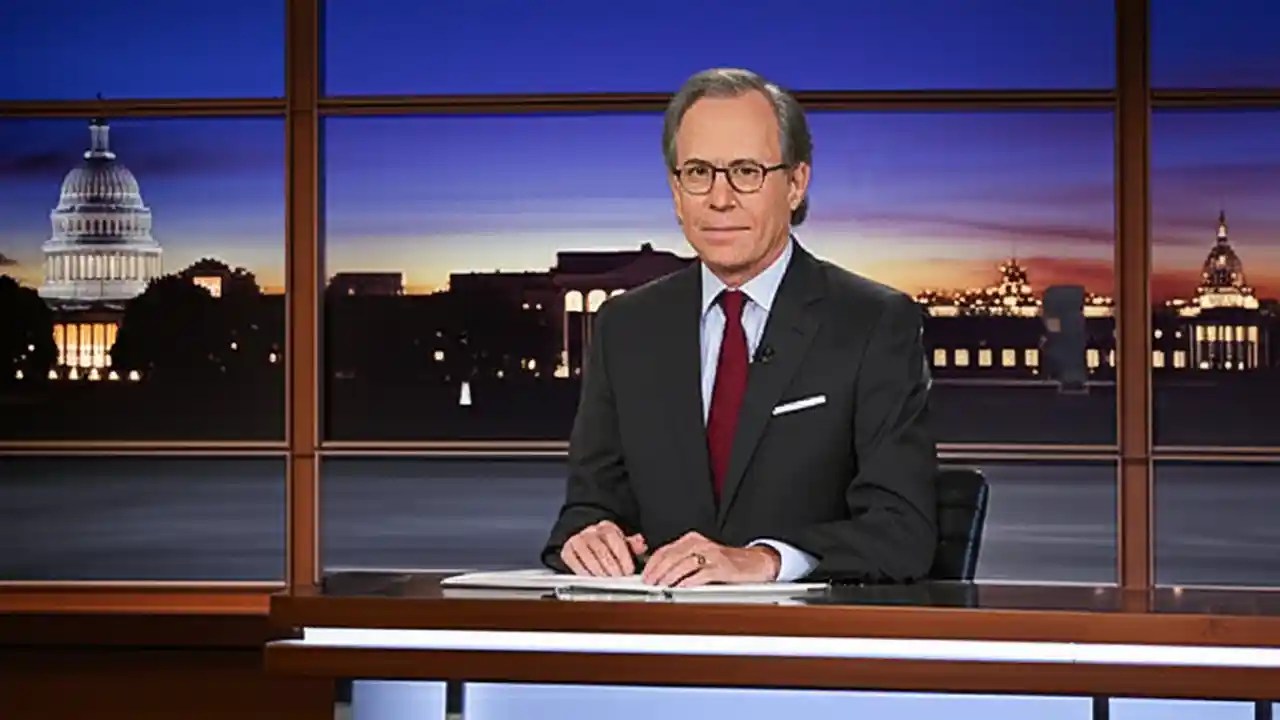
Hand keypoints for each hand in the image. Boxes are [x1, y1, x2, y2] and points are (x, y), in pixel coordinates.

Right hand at [561, 520, 646, 576]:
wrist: (585, 542)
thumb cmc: (606, 545)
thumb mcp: (621, 543)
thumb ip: (632, 545)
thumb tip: (641, 545)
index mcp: (606, 528)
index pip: (614, 538)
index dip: (622, 556)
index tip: (628, 570)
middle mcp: (591, 532)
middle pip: (601, 549)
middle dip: (612, 566)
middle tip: (618, 578)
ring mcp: (578, 541)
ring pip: (588, 556)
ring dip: (599, 571)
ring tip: (607, 580)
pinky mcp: (567, 551)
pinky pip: (574, 562)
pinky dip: (584, 572)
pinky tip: (592, 578)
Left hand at [640, 531, 780, 587]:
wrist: (755, 562)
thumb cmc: (726, 562)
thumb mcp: (701, 556)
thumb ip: (682, 561)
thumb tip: (659, 574)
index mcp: (692, 540)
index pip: (665, 550)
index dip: (652, 564)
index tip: (645, 576)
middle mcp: (700, 544)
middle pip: (672, 556)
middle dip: (658, 572)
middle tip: (650, 583)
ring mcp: (711, 555)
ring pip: (684, 564)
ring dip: (670, 577)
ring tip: (662, 587)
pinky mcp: (721, 567)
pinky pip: (701, 574)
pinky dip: (689, 582)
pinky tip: (681, 588)